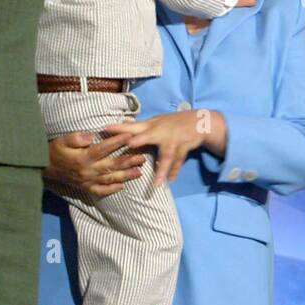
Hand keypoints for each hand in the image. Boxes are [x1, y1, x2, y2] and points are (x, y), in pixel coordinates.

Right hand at [46, 130, 145, 196]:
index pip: (103, 149)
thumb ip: (76, 137)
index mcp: (83, 157)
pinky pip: (101, 191)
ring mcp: (87, 181)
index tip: (129, 136)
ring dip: (126, 175)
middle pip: (111, 165)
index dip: (117, 142)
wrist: (44, 167)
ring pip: (110, 178)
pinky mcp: (86, 187)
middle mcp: (88, 170)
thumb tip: (90, 136)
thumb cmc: (55, 150)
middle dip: (128, 161)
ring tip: (139, 172)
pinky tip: (122, 187)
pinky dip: (112, 189)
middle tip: (142, 157)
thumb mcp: (62, 140)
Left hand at [106, 110, 223, 185]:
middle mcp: (162, 133)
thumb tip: (124, 122)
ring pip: (167, 156)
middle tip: (129, 143)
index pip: (133, 126)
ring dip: (162, 169)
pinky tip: (170, 180)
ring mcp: (173, 140)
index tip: (105, 128)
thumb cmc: (173, 122)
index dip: (120, 127)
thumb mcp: (156, 121)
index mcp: (152, 126)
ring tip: (155, 183)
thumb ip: (140, 125)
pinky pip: (179, 161)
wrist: (199, 121)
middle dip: (140, 139)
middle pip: (149, 136)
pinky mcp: (184, 146)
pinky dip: (174, 170)